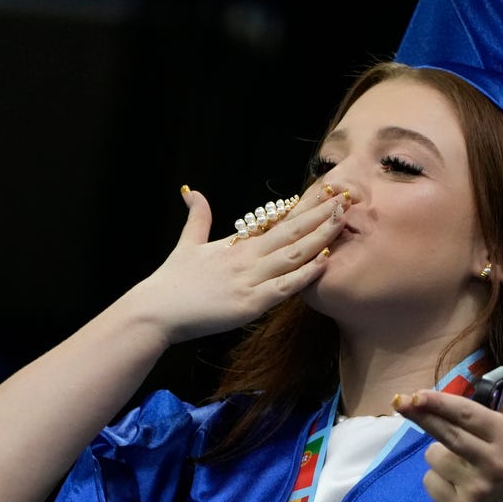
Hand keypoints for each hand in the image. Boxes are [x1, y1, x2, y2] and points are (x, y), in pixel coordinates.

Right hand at [130, 186, 349, 343]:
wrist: (156, 310)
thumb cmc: (172, 281)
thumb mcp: (187, 244)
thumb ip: (197, 217)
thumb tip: (191, 191)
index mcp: (237, 244)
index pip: (277, 220)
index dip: (303, 206)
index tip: (325, 192)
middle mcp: (247, 257)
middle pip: (291, 231)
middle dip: (321, 214)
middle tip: (346, 197)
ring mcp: (250, 280)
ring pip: (293, 255)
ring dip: (320, 237)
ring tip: (342, 221)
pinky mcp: (250, 303)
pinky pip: (285, 287)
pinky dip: (306, 274)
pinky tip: (325, 262)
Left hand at [395, 354, 502, 501]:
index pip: (467, 414)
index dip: (439, 403)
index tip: (416, 394)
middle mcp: (492, 461)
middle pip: (446, 434)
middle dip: (421, 416)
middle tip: (402, 403)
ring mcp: (475, 487)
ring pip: (433, 457)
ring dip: (439, 456)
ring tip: (462, 463)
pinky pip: (430, 482)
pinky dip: (437, 480)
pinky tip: (457, 483)